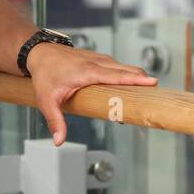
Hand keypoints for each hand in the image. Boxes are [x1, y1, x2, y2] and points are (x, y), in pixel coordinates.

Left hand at [27, 43, 157, 145]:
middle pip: (127, 70)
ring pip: (124, 67)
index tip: (153, 83)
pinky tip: (131, 83)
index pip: (117, 76)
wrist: (39, 53)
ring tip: (146, 91)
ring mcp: (99, 58)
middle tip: (154, 94)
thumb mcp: (46, 100)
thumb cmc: (44, 75)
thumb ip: (55, 121)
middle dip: (142, 80)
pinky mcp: (99, 58)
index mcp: (88, 72)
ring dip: (135, 77)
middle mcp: (97, 62)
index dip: (135, 80)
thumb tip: (59, 141)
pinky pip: (118, 66)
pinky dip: (127, 74)